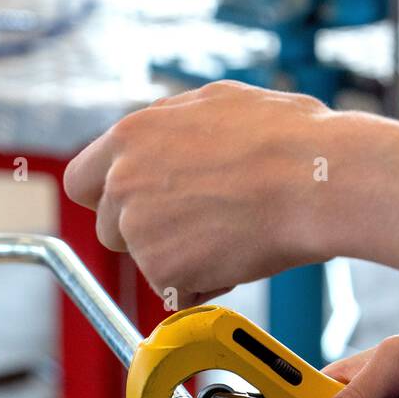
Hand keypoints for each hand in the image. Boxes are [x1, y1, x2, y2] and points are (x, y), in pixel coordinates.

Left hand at [63, 80, 338, 307]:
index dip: (112, 200)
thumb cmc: (286, 139)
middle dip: (148, 237)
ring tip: (234, 238)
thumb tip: (173, 144)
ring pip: (149, 262)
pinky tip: (240, 258)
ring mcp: (139, 227)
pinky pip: (177, 292)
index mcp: (131, 134)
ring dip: (183, 262)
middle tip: (198, 230)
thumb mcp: (217, 106)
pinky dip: (205, 286)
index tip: (136, 210)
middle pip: (111, 229)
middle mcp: (123, 180)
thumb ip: (175, 132)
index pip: (84, 180)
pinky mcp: (162, 269)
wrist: (314, 180)